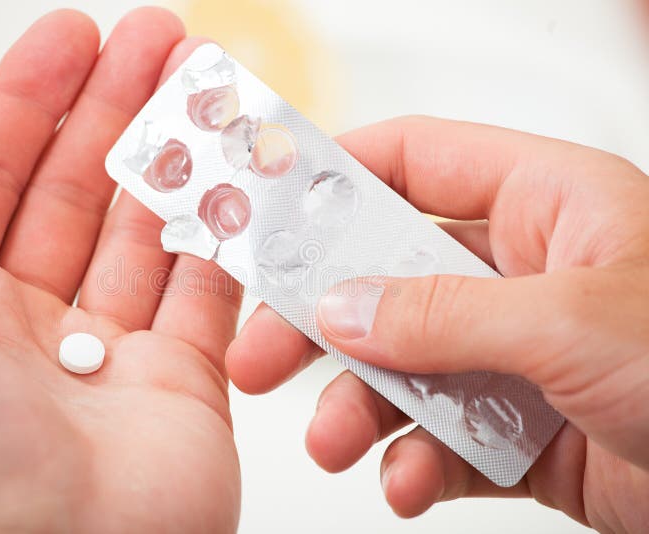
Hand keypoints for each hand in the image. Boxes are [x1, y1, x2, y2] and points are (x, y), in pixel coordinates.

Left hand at [0, 9, 240, 532]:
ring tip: (206, 89)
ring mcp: (110, 353)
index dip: (28, 98)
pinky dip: (224, 232)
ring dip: (175, 158)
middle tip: (157, 41)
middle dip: (115, 108)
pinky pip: (207, 288)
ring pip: (146, 230)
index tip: (73, 35)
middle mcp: (26, 326)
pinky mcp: (182, 382)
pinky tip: (236, 178)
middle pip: (76, 190)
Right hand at [227, 116, 648, 531]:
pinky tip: (408, 482)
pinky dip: (414, 461)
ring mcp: (515, 353)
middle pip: (387, 274)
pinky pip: (440, 435)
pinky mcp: (517, 428)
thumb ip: (443, 314)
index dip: (338, 175)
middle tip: (263, 352)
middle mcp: (523, 272)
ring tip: (335, 441)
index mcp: (548, 204)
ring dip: (360, 406)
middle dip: (323, 319)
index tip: (269, 207)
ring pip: (403, 364)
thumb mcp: (573, 322)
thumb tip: (343, 310)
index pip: (417, 159)